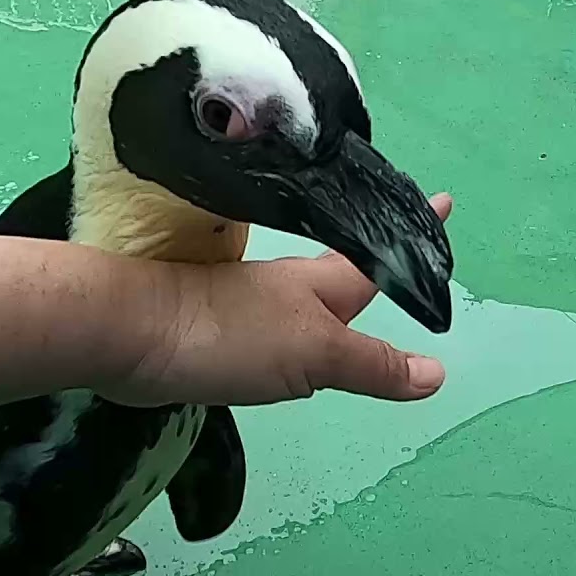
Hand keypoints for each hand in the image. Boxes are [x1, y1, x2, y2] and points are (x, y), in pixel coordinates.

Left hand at [97, 193, 453, 407]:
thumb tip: (438, 373)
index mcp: (318, 286)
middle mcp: (287, 289)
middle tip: (400, 252)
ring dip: (333, 294)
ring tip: (355, 294)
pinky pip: (272, 324)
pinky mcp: (217, 328)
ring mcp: (249, 306)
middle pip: (342, 272)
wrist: (134, 334)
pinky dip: (294, 325)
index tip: (442, 202)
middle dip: (372, 262)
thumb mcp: (316, 353)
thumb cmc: (231, 332)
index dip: (410, 237)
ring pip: (304, 297)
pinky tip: (289, 341)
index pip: (376, 258)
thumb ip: (373, 365)